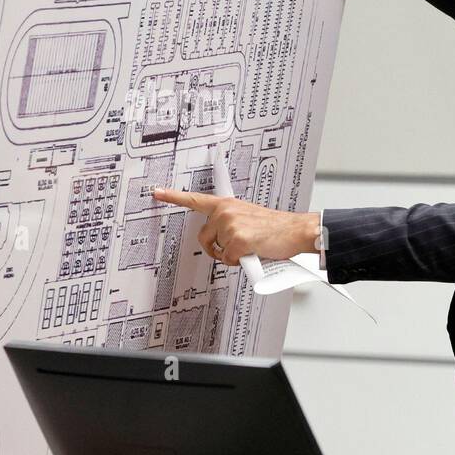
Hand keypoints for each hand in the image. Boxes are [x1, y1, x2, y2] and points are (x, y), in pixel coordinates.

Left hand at [150, 187, 318, 266]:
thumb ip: (233, 224)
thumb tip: (225, 243)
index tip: (157, 192)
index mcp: (228, 204)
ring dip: (233, 255)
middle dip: (215, 248)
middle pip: (204, 237)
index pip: (195, 199)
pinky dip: (241, 262)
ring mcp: (231, 225)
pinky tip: (254, 253)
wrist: (298, 230)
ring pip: (219, 251)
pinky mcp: (238, 240)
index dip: (173, 196)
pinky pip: (229, 260)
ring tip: (252, 248)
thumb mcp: (251, 218)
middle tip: (234, 250)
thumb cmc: (278, 227)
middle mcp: (226, 212)